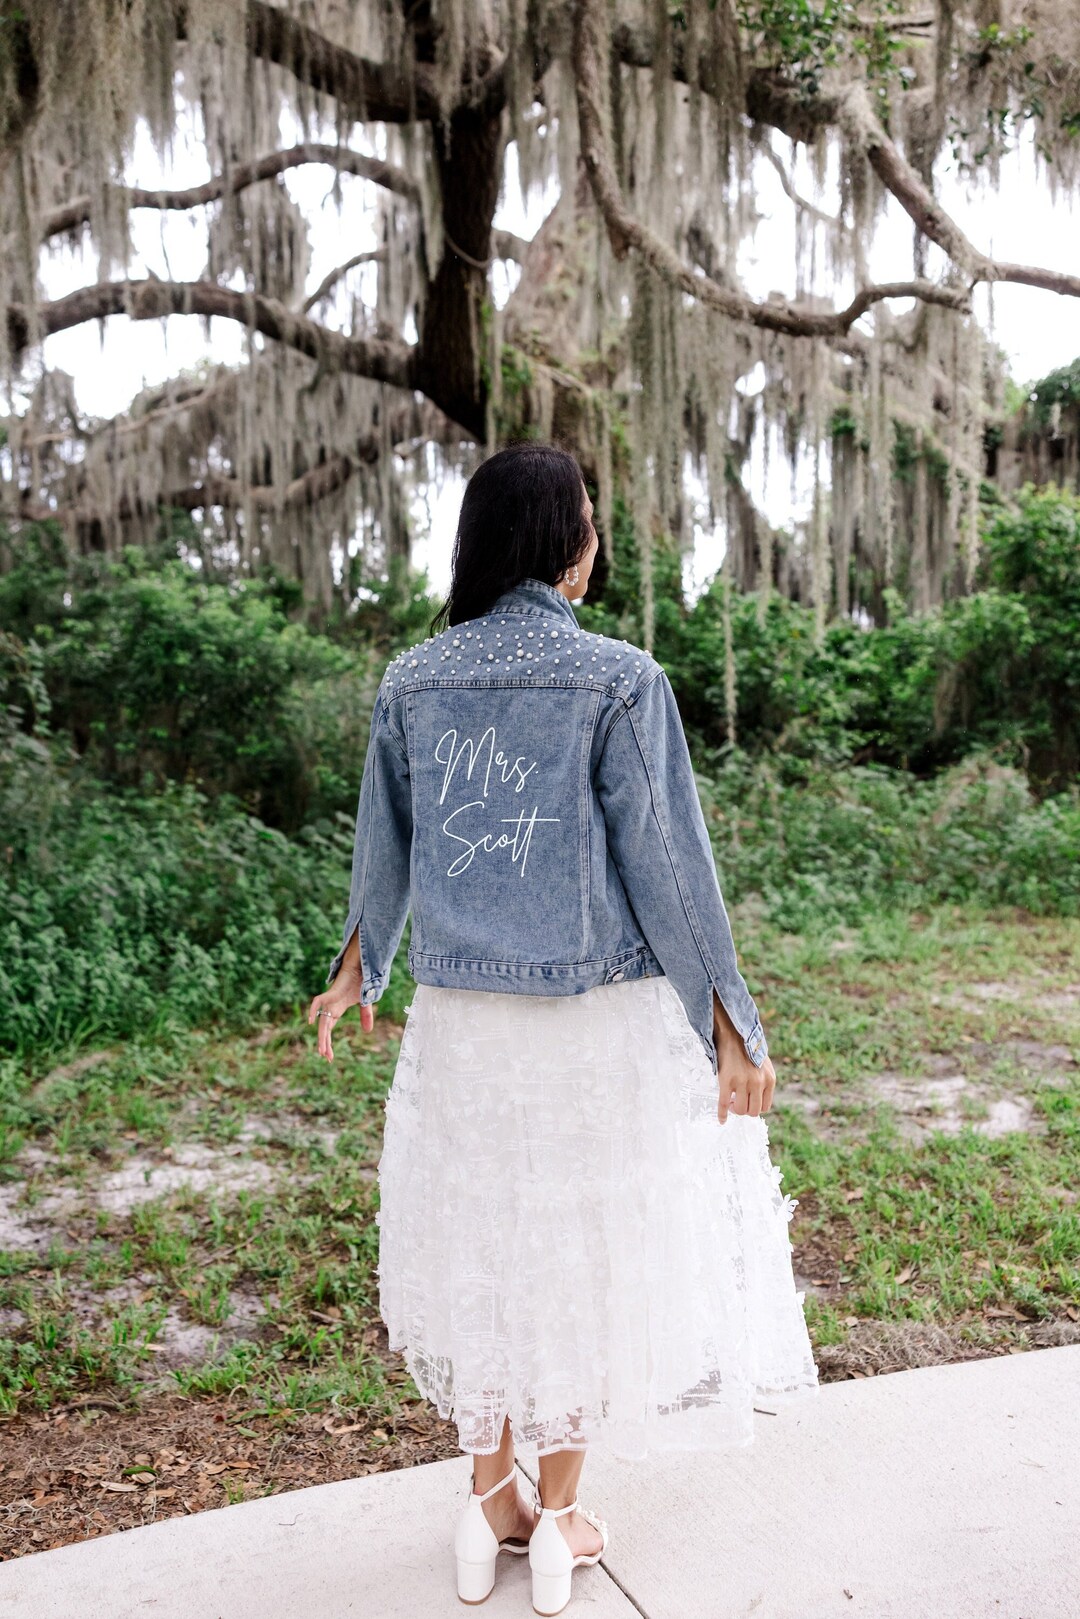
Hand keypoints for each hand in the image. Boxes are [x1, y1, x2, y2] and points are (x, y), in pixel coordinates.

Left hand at [307, 964, 373, 1061]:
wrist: (361, 968)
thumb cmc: (360, 982)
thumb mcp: (364, 1004)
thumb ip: (365, 1016)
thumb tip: (368, 1031)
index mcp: (337, 1010)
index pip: (328, 1030)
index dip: (327, 1043)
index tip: (329, 1058)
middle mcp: (331, 1008)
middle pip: (324, 1029)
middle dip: (324, 1044)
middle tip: (326, 1058)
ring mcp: (330, 1001)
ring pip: (322, 1021)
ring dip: (322, 1036)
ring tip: (322, 1050)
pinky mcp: (331, 993)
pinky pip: (318, 1002)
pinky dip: (313, 1010)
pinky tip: (310, 1021)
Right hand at [713, 990, 775, 1123]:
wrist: (733, 1032)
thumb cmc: (747, 1048)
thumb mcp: (763, 1064)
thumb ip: (763, 1080)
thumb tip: (757, 1097)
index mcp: (769, 1079)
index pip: (766, 1107)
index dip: (755, 1108)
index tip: (747, 1102)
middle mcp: (758, 1083)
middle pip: (753, 1111)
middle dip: (744, 1110)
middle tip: (736, 1103)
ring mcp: (743, 1082)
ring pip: (740, 1110)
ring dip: (734, 1110)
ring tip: (730, 1101)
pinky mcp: (727, 1080)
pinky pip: (723, 1103)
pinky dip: (722, 1114)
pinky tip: (721, 1120)